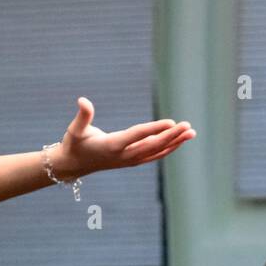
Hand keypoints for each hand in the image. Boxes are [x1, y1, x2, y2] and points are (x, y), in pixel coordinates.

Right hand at [53, 97, 195, 177]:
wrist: (74, 165)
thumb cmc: (74, 143)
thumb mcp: (75, 130)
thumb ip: (82, 116)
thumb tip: (82, 100)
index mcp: (112, 146)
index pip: (137, 136)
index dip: (154, 129)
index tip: (172, 122)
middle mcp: (124, 156)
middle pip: (152, 145)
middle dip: (171, 136)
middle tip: (188, 127)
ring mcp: (130, 160)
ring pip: (156, 152)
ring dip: (175, 142)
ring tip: (191, 133)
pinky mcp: (133, 161)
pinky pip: (154, 155)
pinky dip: (168, 148)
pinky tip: (180, 141)